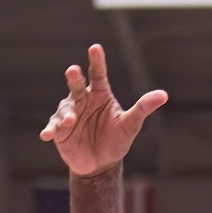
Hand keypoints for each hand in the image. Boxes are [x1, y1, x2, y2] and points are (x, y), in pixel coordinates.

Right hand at [40, 44, 168, 178]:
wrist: (100, 164)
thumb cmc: (116, 141)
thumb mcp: (131, 125)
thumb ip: (143, 108)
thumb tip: (163, 95)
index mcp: (100, 94)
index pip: (98, 74)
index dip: (97, 61)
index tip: (95, 48)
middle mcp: (82, 99)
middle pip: (77, 85)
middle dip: (74, 78)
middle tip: (73, 70)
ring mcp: (69, 113)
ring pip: (65, 108)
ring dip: (67, 113)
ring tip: (71, 120)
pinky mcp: (59, 130)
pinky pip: (53, 127)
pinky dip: (51, 130)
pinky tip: (47, 135)